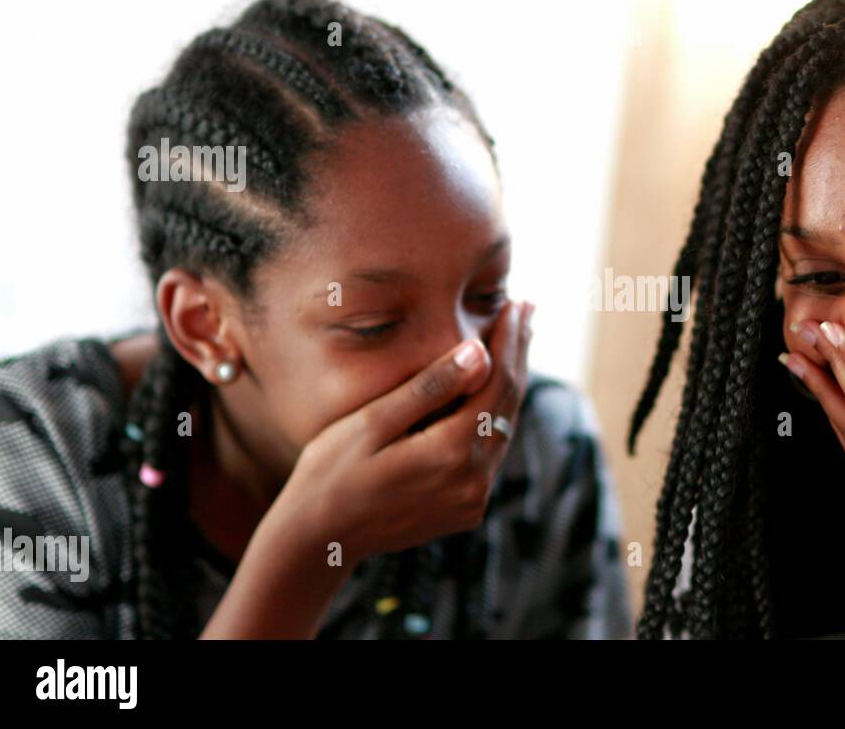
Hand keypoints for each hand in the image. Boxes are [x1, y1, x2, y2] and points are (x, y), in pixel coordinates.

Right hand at [273, 300, 533, 564]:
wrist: (319, 540)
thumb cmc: (331, 473)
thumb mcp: (371, 422)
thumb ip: (428, 388)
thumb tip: (479, 351)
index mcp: (451, 453)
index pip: (497, 382)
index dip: (509, 340)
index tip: (517, 304)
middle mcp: (472, 480)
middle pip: (508, 404)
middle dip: (518, 355)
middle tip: (526, 310)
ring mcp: (472, 499)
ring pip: (503, 428)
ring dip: (510, 384)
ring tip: (516, 341)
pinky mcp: (466, 508)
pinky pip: (490, 452)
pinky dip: (494, 416)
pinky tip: (491, 390)